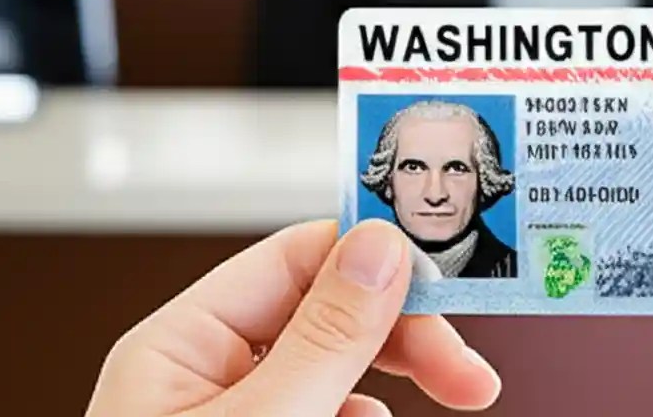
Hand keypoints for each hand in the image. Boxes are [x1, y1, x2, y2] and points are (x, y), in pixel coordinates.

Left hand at [86, 220, 499, 415]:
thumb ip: (323, 339)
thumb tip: (378, 251)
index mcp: (183, 347)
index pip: (294, 260)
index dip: (373, 258)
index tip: (449, 280)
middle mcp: (211, 378)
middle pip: (332, 316)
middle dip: (407, 341)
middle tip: (470, 378)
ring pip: (344, 372)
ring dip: (394, 389)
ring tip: (440, 404)